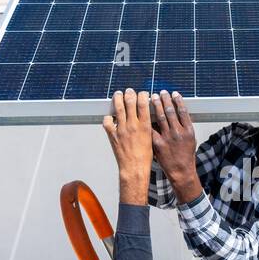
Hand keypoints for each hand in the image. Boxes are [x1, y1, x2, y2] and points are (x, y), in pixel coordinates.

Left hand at [103, 89, 152, 204]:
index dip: (142, 95)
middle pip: (130, 101)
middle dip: (129, 93)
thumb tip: (145, 116)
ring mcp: (121, 128)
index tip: (142, 93)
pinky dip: (108, 117)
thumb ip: (147, 125)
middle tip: (129, 91)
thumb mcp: (151, 138)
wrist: (134, 168)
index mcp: (145, 125)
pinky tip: (111, 116)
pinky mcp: (113, 134)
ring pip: (118, 107)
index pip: (143, 103)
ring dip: (118, 98)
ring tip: (118, 94)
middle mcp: (133, 124)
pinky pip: (107, 121)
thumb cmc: (145, 156)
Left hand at [150, 91, 202, 201]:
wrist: (181, 171)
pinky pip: (150, 129)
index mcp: (188, 130)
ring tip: (152, 97)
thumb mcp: (191, 140)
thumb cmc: (186, 156)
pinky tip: (142, 113)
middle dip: (164, 99)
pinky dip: (147, 120)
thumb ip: (184, 127)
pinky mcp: (157, 144)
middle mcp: (178, 132)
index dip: (177, 100)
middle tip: (160, 92)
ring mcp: (167, 138)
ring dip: (156, 105)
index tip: (173, 93)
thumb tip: (178, 113)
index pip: (182, 110)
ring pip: (160, 117)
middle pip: (170, 111)